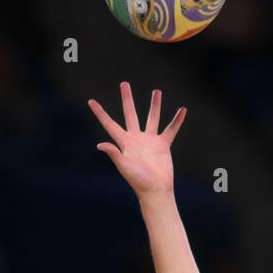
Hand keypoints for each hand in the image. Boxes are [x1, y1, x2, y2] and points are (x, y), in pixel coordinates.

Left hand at [88, 81, 185, 195]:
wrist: (155, 189)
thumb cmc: (138, 180)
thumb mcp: (124, 166)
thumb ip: (114, 153)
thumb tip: (100, 144)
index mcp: (124, 142)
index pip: (110, 124)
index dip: (100, 113)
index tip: (91, 101)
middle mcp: (136, 138)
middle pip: (130, 114)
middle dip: (127, 99)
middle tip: (124, 84)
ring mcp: (150, 141)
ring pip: (152, 118)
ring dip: (155, 105)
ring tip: (157, 91)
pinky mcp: (163, 145)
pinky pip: (171, 130)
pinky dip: (177, 121)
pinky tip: (182, 110)